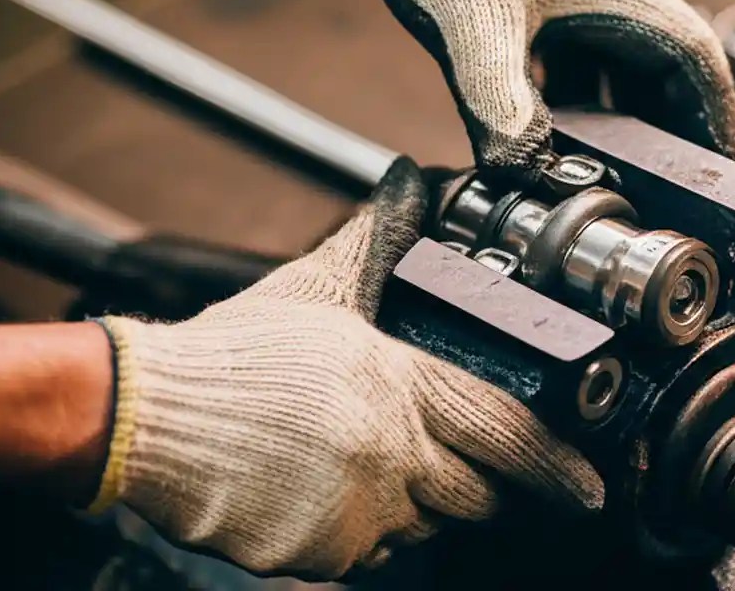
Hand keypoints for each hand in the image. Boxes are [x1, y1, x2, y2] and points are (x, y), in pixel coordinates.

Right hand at [89, 159, 602, 578]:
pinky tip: (332, 492)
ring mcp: (358, 513)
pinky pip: (372, 556)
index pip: (508, 431)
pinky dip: (368, 533)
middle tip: (460, 464)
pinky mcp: (321, 555)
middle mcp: (392, 456)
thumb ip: (380, 236)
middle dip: (483, 484)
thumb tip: (412, 182)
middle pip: (479, 493)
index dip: (556, 464)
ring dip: (420, 503)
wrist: (148, 414)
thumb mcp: (318, 285)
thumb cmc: (235, 352)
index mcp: (403, 386)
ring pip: (427, 526)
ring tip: (372, 462)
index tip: (586, 486)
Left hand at [324, 0, 734, 183]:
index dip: (717, 123)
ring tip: (616, 179)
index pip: (697, 63)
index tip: (726, 175)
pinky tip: (556, 139)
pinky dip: (581, 102)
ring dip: (622, 121)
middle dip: (671, 136)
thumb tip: (521, 172)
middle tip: (669, 195)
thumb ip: (498, 104)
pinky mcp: (553, 0)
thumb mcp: (474, 27)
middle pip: (667, 74)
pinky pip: (584, 60)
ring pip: (623, 69)